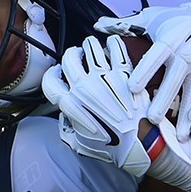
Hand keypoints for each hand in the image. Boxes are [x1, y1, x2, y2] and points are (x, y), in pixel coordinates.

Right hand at [41, 35, 153, 175]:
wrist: (140, 145)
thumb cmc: (112, 149)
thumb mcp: (80, 145)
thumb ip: (68, 130)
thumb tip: (65, 119)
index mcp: (72, 105)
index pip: (51, 82)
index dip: (53, 75)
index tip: (59, 73)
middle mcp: (85, 88)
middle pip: (70, 59)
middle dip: (72, 54)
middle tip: (78, 54)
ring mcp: (105, 79)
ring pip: (91, 48)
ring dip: (90, 45)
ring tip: (93, 46)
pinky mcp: (124, 75)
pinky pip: (116, 50)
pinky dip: (113, 43)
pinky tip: (113, 43)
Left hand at [96, 0, 190, 123]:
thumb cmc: (175, 20)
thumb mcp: (153, 18)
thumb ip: (125, 24)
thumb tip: (98, 25)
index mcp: (173, 32)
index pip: (158, 50)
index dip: (146, 68)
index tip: (132, 88)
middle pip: (179, 70)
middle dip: (167, 95)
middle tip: (152, 118)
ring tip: (181, 134)